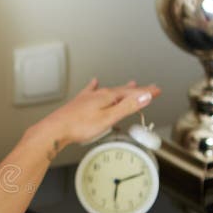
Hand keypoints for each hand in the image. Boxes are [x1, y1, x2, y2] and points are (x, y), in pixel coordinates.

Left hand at [40, 79, 160, 148]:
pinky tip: (94, 83)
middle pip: (122, 90)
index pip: (132, 93)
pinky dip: (96, 87)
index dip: (146, 93)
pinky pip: (91, 91)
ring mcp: (87, 98)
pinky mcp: (79, 104)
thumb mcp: (108, 118)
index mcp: (107, 97)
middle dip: (137, 90)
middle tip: (149, 89)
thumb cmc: (78, 126)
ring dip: (122, 89)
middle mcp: (98, 94)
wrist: (55, 130)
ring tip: (131, 84)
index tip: (157, 91)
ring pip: (109, 91)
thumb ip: (127, 107)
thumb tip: (144, 97)